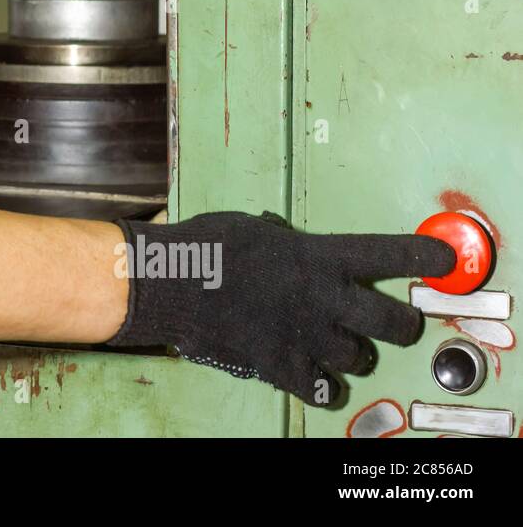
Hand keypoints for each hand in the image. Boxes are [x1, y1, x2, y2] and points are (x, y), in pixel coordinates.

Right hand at [105, 211, 456, 405]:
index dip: (425, 257)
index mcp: (319, 256)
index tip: (447, 262)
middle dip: (401, 323)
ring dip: (354, 353)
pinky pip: (322, 389)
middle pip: (393, 322)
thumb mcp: (255, 229)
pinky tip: (314, 376)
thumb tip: (294, 248)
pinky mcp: (282, 364)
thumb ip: (289, 244)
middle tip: (395, 321)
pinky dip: (323, 386)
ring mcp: (305, 335)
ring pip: (359, 357)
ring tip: (338, 346)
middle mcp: (323, 298)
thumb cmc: (206, 245)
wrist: (171, 282)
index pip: (389, 253)